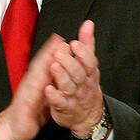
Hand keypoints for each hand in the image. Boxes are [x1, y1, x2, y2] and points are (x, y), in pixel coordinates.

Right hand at [0, 35, 68, 139]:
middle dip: (51, 53)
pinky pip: (32, 96)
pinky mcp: (25, 104)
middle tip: (62, 41)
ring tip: (53, 55)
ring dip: (44, 65)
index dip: (56, 51)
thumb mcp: (46, 92)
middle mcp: (33, 82)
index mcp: (40, 79)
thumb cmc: (30, 109)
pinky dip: (37, 89)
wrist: (15, 126)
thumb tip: (64, 69)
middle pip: (42, 65)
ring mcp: (28, 92)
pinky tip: (45, 85)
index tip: (67, 40)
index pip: (48, 62)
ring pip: (36, 76)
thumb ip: (54, 80)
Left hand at [46, 20, 104, 137]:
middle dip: (70, 62)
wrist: (88, 116)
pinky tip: (49, 89)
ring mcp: (73, 97)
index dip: (83, 53)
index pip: (90, 62)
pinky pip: (60, 102)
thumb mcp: (89, 65)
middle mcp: (82, 85)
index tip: (74, 43)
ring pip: (68, 86)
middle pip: (79, 73)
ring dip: (61, 76)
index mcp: (89, 73)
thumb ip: (87, 44)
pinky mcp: (64, 108)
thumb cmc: (86, 86)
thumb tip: (88, 24)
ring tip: (53, 66)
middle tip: (60, 52)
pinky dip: (54, 96)